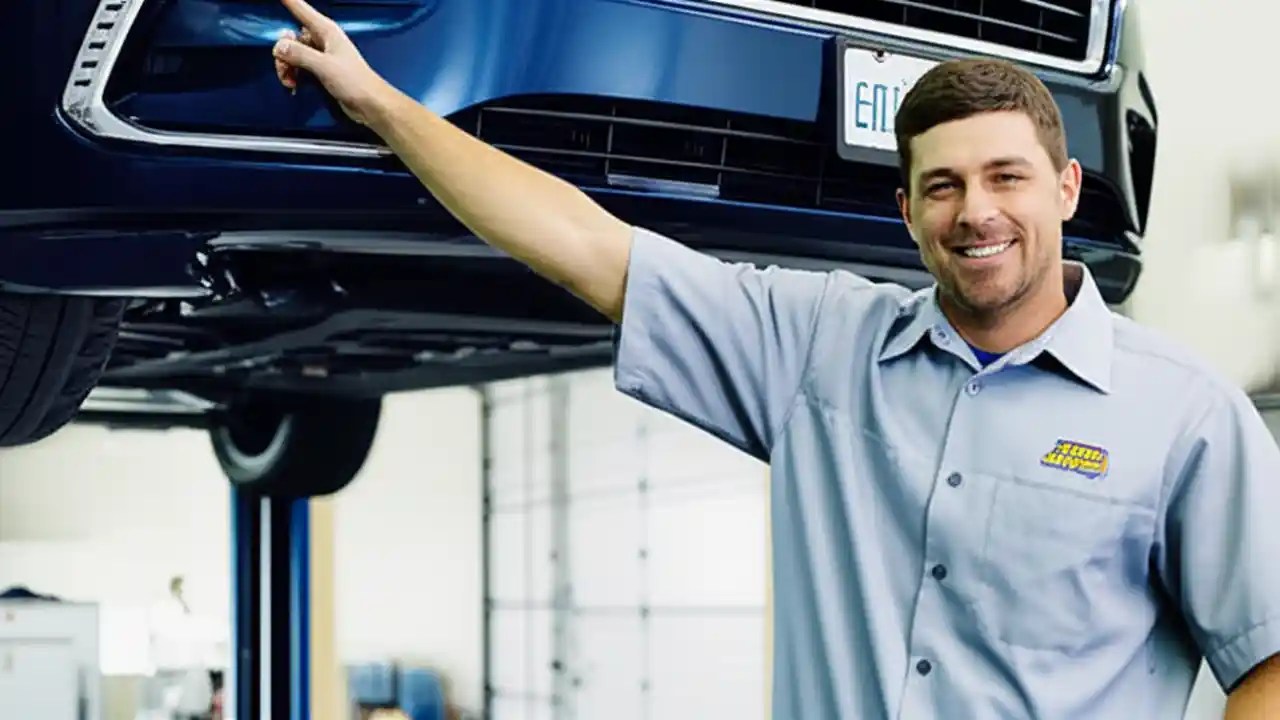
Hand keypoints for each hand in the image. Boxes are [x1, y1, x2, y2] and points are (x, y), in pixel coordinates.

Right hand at [272, 0, 396, 125]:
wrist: (370, 104)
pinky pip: (299, 66)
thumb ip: (300, 54)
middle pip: (291, 37)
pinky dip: (293, 75)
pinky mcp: (320, 70)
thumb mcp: (324, 66)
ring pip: (293, 53)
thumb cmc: (353, 81)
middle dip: (283, 52)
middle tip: (285, 69)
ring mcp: (320, 55)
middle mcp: (322, 39)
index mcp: (326, 31)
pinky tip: (294, 86)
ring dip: (286, 67)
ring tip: (290, 82)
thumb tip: (279, 46)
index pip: (302, 9)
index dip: (290, 1)